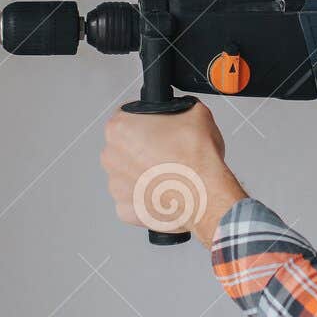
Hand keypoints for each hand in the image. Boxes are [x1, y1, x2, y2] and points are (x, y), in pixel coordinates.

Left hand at [100, 101, 247, 244]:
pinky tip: (164, 190)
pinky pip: (133, 198)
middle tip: (168, 151)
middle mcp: (111, 156)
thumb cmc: (197, 160)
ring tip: (169, 173)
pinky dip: (146, 196)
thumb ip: (177, 107)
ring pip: (127, 173)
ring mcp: (115, 185)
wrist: (205, 196)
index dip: (147, 120)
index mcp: (120, 128)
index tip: (158, 128)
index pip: (127, 115)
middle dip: (143, 147)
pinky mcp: (125, 209)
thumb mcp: (195, 112)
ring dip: (144, 172)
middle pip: (125, 146)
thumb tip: (180, 110)